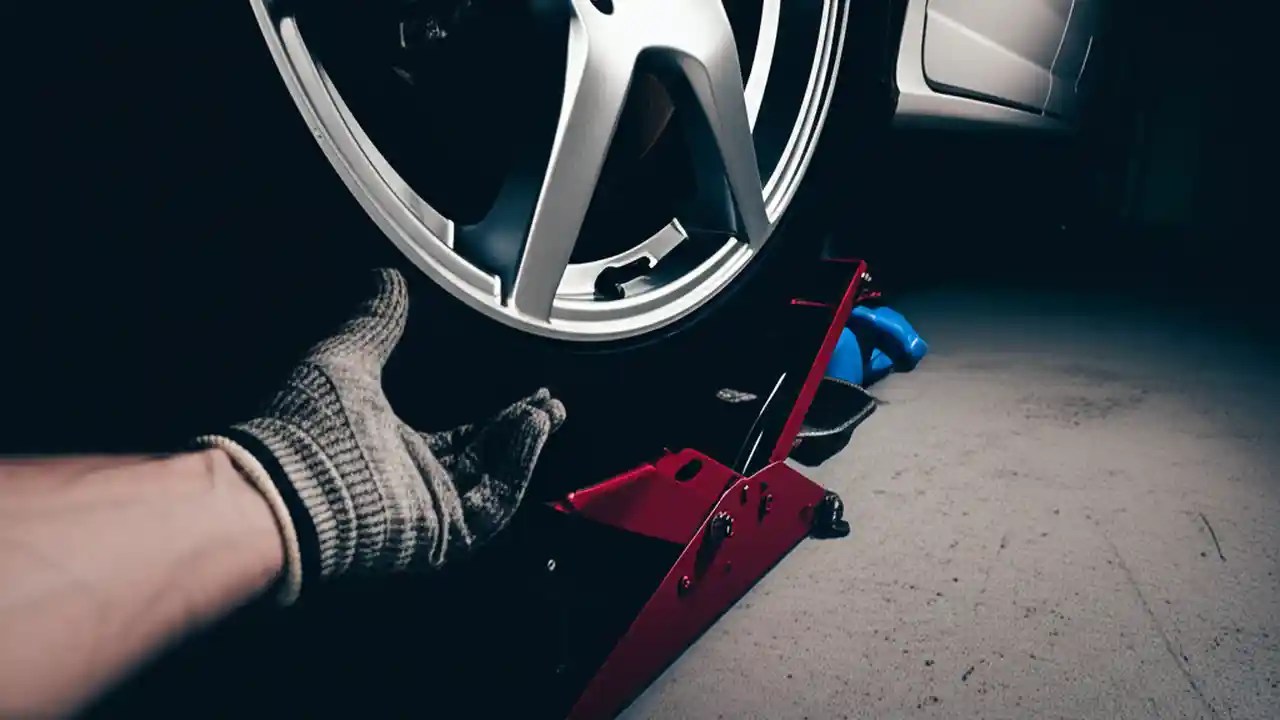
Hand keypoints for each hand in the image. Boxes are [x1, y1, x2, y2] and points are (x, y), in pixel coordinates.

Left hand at [196, 268, 564, 602]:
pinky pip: (492, 505)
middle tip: (549, 403)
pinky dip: (516, 468)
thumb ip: (375, 321)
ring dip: (524, 444)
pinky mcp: (442, 533)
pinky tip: (530, 430)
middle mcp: (415, 484)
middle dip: (521, 429)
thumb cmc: (306, 427)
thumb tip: (386, 279)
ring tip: (545, 410)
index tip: (527, 391)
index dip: (496, 415)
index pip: (461, 436)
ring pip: (495, 481)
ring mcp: (430, 512)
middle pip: (486, 459)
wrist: (290, 483)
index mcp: (393, 449)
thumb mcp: (349, 358)